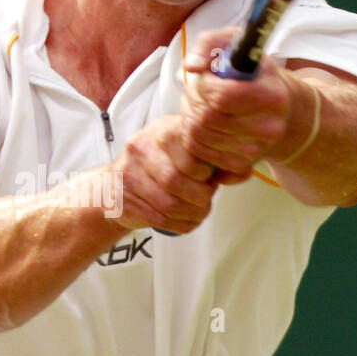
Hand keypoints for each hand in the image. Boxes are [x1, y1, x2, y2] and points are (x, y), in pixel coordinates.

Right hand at [103, 114, 220, 234]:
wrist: (113, 186)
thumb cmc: (155, 167)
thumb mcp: (183, 153)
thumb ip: (213, 161)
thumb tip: (243, 171)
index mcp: (160, 131)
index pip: (186, 149)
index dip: (203, 171)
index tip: (209, 179)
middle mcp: (140, 149)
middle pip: (175, 180)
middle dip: (199, 197)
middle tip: (206, 201)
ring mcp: (128, 174)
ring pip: (168, 203)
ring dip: (191, 214)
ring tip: (198, 212)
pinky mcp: (122, 200)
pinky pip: (159, 219)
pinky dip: (180, 224)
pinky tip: (185, 220)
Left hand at [180, 27, 292, 184]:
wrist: (278, 109)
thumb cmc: (252, 72)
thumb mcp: (235, 45)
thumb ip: (209, 44)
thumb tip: (192, 67)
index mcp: (273, 97)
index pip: (222, 96)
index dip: (203, 85)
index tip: (205, 78)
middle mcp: (268, 128)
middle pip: (206, 117)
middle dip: (192, 100)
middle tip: (196, 91)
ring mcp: (255, 151)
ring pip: (197, 135)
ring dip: (187, 116)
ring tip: (197, 104)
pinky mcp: (240, 165)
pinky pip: (198, 152)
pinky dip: (191, 135)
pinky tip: (200, 122)